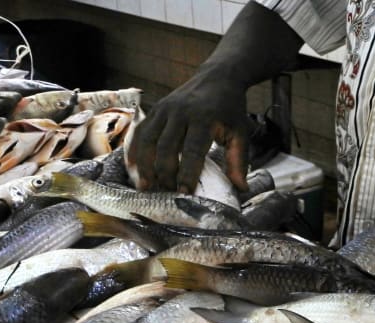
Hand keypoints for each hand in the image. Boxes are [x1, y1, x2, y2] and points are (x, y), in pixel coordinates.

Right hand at [127, 70, 250, 192]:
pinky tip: (134, 168)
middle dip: (165, 173)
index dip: (187, 173)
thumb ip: (239, 161)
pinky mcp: (156, 109)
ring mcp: (165, 109)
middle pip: (166, 147)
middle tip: (167, 192)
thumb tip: (241, 189)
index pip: (192, 151)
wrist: (218, 78)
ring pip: (148, 139)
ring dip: (145, 165)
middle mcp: (181, 112)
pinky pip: (141, 131)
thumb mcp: (240, 133)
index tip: (185, 193)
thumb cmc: (229, 110)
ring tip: (146, 186)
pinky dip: (135, 150)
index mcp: (204, 118)